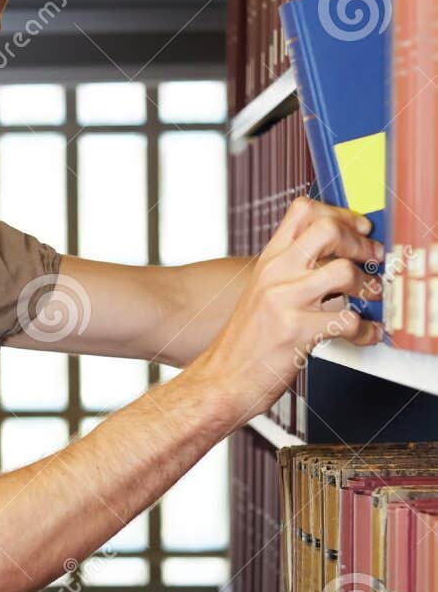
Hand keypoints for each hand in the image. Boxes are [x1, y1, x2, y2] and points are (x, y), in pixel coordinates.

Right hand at [190, 195, 383, 424]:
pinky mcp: (296, 333)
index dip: (341, 214)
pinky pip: (347, 320)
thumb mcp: (262, 293)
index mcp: (268, 261)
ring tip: (371, 297)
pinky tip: (364, 333)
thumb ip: (292, 270)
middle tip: (372, 258)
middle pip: (327, 229)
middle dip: (360, 242)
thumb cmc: (244, 343)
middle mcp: (275, 275)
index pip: (304, 210)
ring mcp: (284, 302)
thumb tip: (335, 257)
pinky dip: (365, 329)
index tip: (359, 228)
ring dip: (368, 284)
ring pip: (343, 271)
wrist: (221, 381)